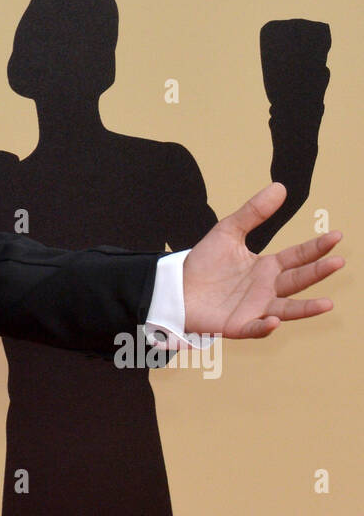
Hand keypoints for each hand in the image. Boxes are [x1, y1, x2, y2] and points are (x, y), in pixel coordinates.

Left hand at [183, 183, 343, 337]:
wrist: (176, 288)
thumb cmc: (204, 263)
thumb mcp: (228, 231)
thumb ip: (253, 212)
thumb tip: (280, 187)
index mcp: (267, 267)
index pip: (297, 257)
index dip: (316, 247)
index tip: (335, 236)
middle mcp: (266, 289)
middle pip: (297, 280)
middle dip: (317, 272)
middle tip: (338, 262)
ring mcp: (255, 309)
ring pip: (286, 309)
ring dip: (306, 308)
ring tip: (327, 304)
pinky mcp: (238, 325)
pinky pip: (255, 328)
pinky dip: (265, 327)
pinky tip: (274, 321)